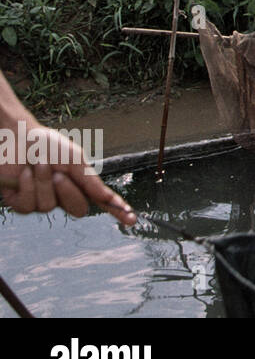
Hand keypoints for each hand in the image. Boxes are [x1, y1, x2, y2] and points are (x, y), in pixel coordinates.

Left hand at [1, 125, 136, 225]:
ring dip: (42, 183)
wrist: (18, 138)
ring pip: (49, 207)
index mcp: (81, 183)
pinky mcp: (21, 204)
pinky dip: (26, 186)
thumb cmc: (47, 145)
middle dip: (68, 191)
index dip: (118, 211)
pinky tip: (23, 174)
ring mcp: (43, 201)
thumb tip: (108, 198)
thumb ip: (90, 180)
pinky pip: (28, 206)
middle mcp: (64, 196)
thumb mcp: (74, 160)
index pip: (102, 201)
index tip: (133, 219)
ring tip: (37, 165)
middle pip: (77, 209)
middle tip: (58, 174)